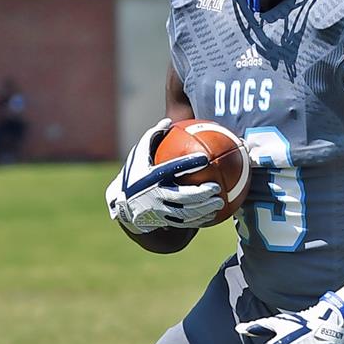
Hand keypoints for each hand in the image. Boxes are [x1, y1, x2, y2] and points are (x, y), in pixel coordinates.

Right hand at [105, 117, 225, 233]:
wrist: (123, 205)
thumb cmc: (135, 174)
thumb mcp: (138, 155)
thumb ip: (153, 138)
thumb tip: (168, 121)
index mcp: (150, 177)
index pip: (172, 169)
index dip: (188, 164)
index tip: (204, 159)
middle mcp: (154, 195)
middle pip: (181, 196)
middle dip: (200, 194)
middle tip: (216, 188)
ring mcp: (159, 210)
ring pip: (185, 213)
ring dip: (203, 209)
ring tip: (220, 203)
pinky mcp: (163, 221)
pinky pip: (184, 223)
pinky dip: (198, 219)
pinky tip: (212, 215)